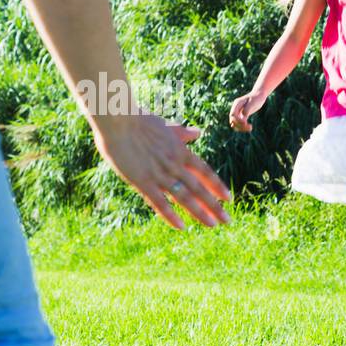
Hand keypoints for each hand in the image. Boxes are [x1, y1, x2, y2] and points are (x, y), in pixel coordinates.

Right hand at [92, 112, 230, 229]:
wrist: (117, 119)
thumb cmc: (138, 120)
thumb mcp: (165, 126)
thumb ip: (182, 133)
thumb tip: (197, 132)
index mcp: (180, 151)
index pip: (204, 172)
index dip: (217, 186)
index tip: (228, 199)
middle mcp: (174, 164)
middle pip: (199, 188)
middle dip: (215, 206)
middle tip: (227, 221)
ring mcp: (159, 174)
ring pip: (184, 197)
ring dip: (200, 212)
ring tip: (213, 225)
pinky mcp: (142, 181)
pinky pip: (159, 202)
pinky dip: (171, 215)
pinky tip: (182, 227)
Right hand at [229, 90, 266, 131]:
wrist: (259, 94)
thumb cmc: (256, 98)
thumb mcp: (252, 103)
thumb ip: (246, 111)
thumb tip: (243, 120)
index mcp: (237, 104)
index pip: (233, 115)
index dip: (237, 120)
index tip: (246, 123)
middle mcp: (236, 108)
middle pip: (233, 120)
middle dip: (240, 125)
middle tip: (250, 127)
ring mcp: (238, 112)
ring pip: (235, 123)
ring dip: (241, 128)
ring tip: (250, 128)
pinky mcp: (242, 115)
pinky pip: (240, 123)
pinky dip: (243, 127)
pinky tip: (250, 128)